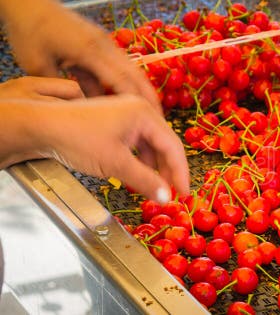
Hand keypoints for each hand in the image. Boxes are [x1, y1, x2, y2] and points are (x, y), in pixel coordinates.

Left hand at [0, 0, 158, 107]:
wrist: (28, 3)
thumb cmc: (29, 32)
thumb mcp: (37, 65)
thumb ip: (63, 88)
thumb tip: (82, 107)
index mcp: (89, 51)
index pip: (122, 81)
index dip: (137, 102)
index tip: (149, 120)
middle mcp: (103, 45)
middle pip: (136, 74)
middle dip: (150, 96)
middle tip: (160, 118)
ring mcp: (103, 41)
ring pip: (130, 68)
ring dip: (139, 88)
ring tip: (146, 111)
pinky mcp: (99, 40)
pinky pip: (117, 63)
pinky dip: (123, 80)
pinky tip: (119, 96)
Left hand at [34, 94, 188, 202]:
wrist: (41, 126)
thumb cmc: (78, 139)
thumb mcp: (115, 164)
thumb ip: (145, 181)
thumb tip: (167, 198)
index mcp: (144, 113)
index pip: (173, 146)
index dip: (180, 172)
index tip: (183, 193)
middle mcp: (139, 109)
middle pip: (164, 143)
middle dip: (168, 170)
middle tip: (172, 193)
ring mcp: (126, 113)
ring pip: (150, 144)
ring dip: (154, 167)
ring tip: (154, 187)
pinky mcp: (115, 121)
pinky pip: (136, 142)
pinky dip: (139, 160)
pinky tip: (136, 175)